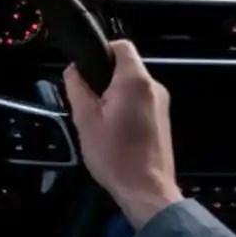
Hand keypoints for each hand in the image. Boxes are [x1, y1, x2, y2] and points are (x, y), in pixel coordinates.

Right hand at [64, 40, 183, 228]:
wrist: (146, 190)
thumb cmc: (114, 154)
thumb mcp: (86, 121)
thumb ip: (77, 89)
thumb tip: (72, 70)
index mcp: (135, 81)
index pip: (122, 46)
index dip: (102, 51)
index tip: (87, 70)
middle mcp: (154, 86)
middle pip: (127, 67)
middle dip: (105, 78)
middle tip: (87, 101)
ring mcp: (162, 103)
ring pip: (133, 86)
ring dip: (115, 95)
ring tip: (98, 119)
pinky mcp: (163, 119)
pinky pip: (141, 101)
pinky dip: (126, 107)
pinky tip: (114, 130)